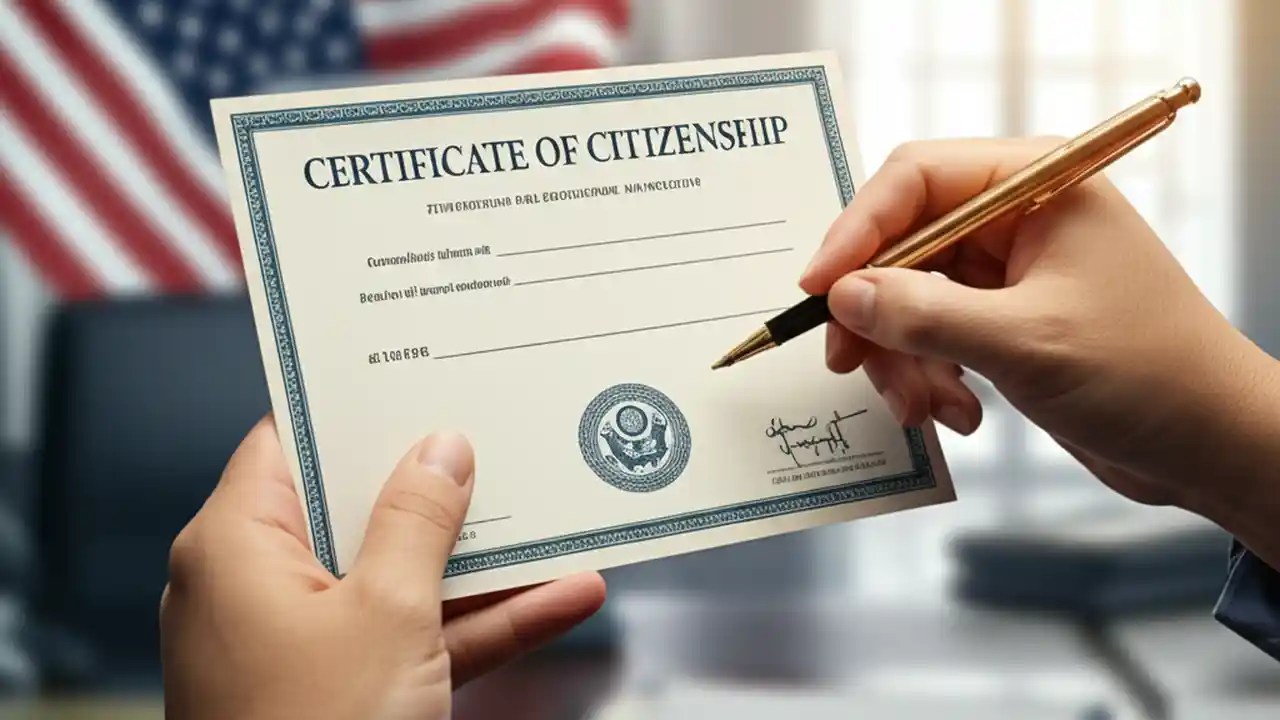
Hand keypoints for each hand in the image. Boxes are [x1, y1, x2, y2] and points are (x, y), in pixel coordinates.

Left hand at [160, 416, 606, 719]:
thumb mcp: (387, 612)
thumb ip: (418, 521)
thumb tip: (441, 449)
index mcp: (236, 545)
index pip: (290, 442)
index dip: (353, 406)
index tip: (418, 374)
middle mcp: (258, 586)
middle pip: (357, 509)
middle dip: (439, 484)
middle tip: (500, 435)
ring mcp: (304, 643)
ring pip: (399, 578)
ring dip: (481, 560)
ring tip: (556, 516)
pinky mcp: (344, 690)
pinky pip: (416, 638)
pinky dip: (481, 623)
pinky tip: (563, 600)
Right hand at [801, 138, 1274, 510]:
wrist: (1211, 444)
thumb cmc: (1146, 375)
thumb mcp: (1024, 342)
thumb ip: (924, 315)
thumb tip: (842, 296)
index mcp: (1035, 184)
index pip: (916, 178)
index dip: (857, 229)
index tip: (819, 288)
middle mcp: (1017, 217)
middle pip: (904, 244)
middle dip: (877, 312)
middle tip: (850, 365)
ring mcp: (1011, 272)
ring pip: (911, 297)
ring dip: (904, 358)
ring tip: (927, 409)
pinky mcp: (1005, 320)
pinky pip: (934, 335)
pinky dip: (931, 375)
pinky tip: (959, 414)